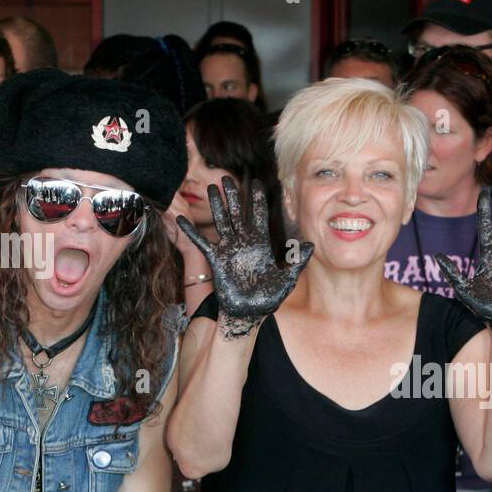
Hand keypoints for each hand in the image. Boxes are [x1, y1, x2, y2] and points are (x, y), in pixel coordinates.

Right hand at [176, 176, 312, 337]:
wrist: (249, 314)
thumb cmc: (268, 299)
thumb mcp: (287, 280)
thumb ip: (296, 262)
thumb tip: (309, 244)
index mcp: (261, 245)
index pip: (259, 217)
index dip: (257, 200)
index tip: (256, 182)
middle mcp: (244, 244)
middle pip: (238, 214)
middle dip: (234, 196)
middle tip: (227, 177)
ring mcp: (229, 250)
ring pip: (222, 222)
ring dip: (217, 205)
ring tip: (212, 188)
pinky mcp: (217, 260)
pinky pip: (202, 243)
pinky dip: (192, 231)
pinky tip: (182, 219)